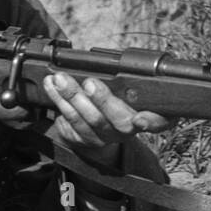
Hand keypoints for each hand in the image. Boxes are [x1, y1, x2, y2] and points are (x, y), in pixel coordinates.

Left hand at [43, 72, 170, 161]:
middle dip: (102, 101)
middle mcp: (126, 130)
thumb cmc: (117, 97)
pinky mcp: (84, 142)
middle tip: (89, 83)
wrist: (101, 125)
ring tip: (59, 80)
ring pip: (87, 123)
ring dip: (71, 99)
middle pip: (116, 121)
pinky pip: (70, 128)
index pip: (158, 121)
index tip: (140, 119)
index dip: (152, 122)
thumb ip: (129, 80)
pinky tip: (52, 90)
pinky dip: (59, 106)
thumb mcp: (129, 86)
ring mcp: (105, 139)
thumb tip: (119, 67)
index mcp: (146, 115)